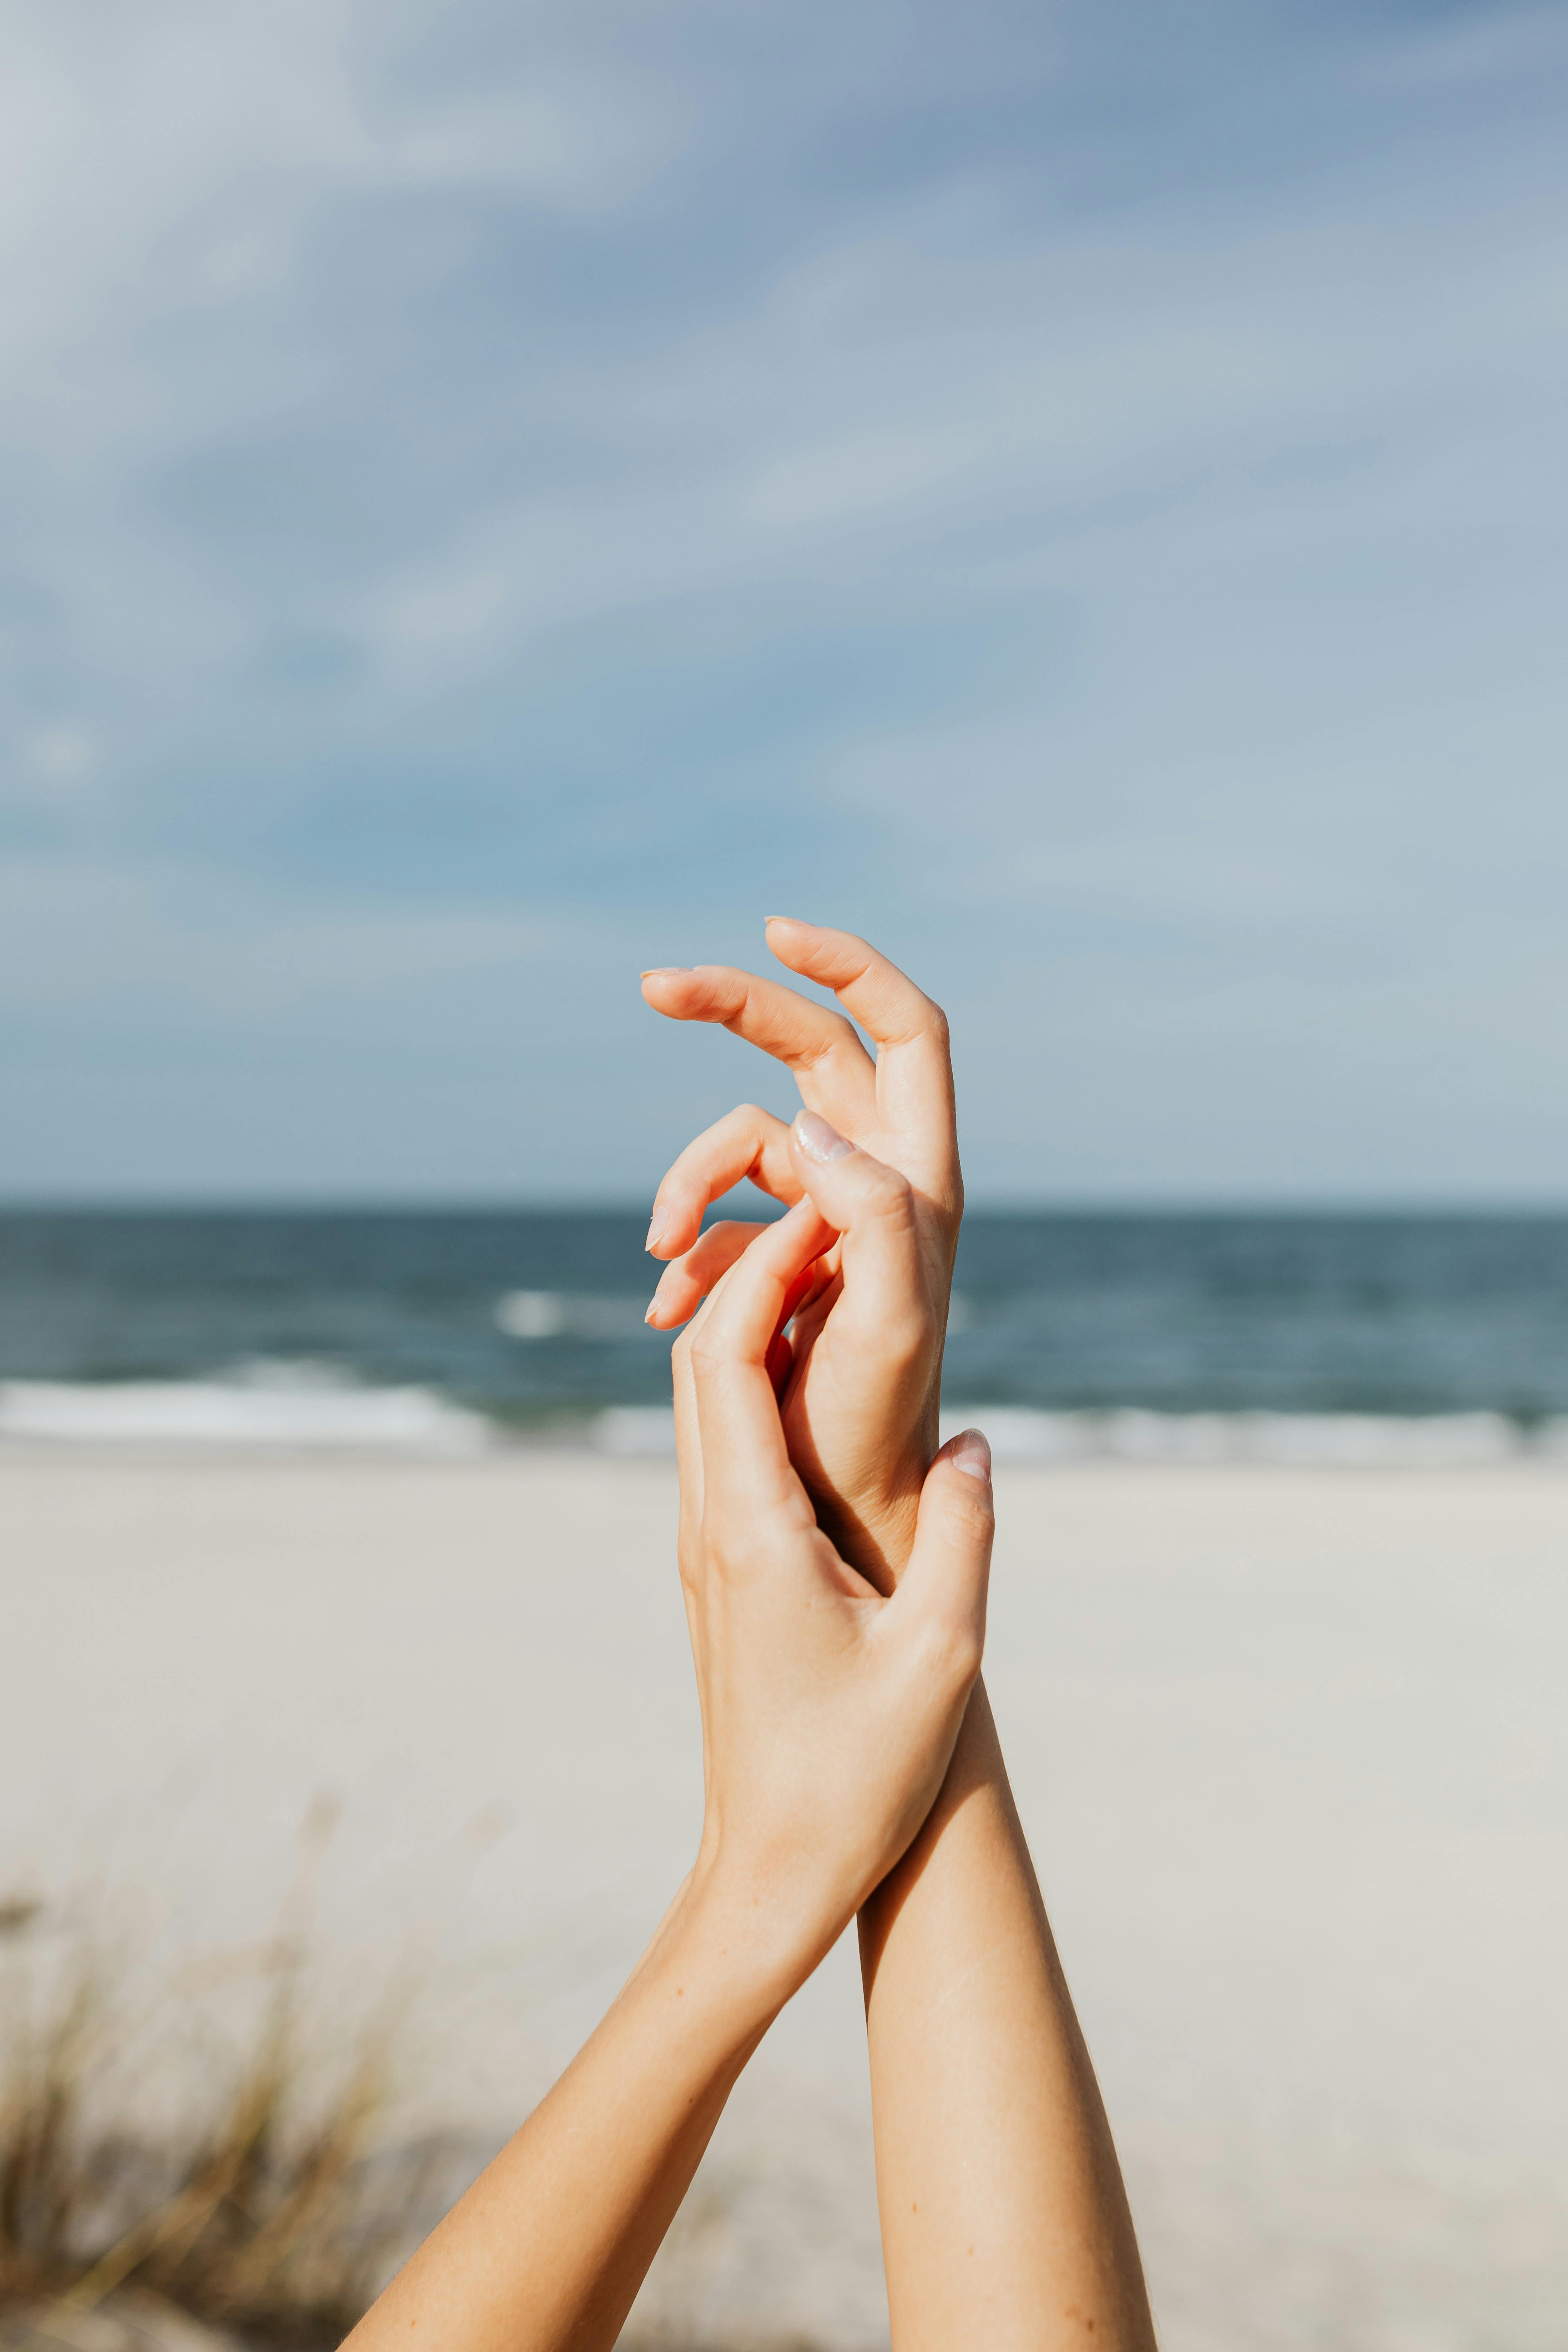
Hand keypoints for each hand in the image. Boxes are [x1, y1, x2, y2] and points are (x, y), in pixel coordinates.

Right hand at [642, 919, 959, 1585]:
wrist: (848, 1497)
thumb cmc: (879, 1419)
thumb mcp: (888, 1321)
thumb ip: (868, 1213)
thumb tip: (808, 1126)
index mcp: (920, 1174)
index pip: (905, 1028)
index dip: (849, 967)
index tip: (775, 933)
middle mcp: (878, 1177)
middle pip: (809, 1050)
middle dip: (732, 1009)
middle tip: (652, 986)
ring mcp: (825, 1212)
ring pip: (743, 1143)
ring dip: (687, 1184)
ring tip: (658, 1254)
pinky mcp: (780, 1254)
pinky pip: (720, 1219)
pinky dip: (687, 1251)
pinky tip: (667, 1304)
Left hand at [673, 1192, 992, 1986]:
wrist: (768, 1866)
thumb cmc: (856, 1776)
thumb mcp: (940, 1655)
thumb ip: (964, 1537)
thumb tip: (976, 1442)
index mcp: (752, 1530)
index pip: (731, 1357)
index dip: (771, 1270)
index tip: (827, 1216)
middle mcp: (711, 1525)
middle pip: (701, 1358)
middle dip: (755, 1272)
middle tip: (835, 1223)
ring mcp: (706, 1549)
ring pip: (701, 1399)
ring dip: (750, 1325)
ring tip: (833, 1283)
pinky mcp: (718, 1572)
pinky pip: (719, 1444)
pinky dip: (755, 1384)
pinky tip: (822, 1385)